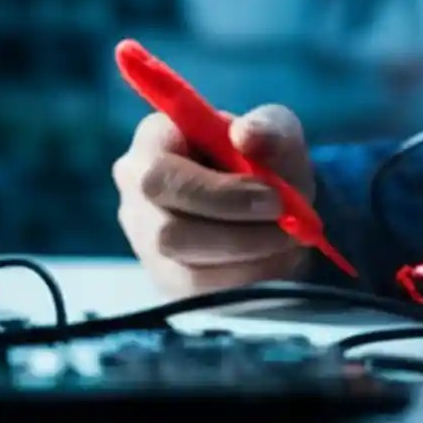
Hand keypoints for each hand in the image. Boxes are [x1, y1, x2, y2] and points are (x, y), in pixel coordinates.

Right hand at [112, 104, 315, 296]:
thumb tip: (246, 135)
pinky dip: (247, 280)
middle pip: (167, 231)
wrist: (269, 203)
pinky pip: (201, 293)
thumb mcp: (277, 135)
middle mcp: (135, 192)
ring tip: (287, 241)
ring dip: (248, 259)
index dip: (216, 193)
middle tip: (287, 226)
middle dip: (236, 234)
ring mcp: (144, 239)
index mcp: (152, 143)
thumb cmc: (263, 160)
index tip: (273, 198)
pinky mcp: (163, 276)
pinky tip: (275, 261)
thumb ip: (269, 128)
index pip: (160, 175)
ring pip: (185, 269)